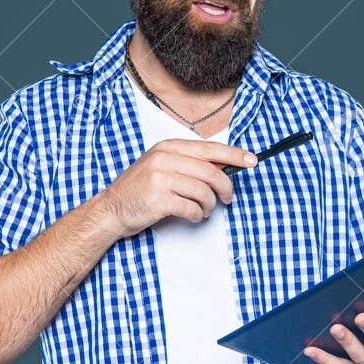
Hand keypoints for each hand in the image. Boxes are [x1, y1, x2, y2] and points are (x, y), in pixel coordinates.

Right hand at [95, 139, 256, 236]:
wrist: (111, 209)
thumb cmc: (140, 189)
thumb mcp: (162, 166)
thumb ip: (190, 163)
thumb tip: (224, 166)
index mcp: (169, 147)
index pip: (210, 148)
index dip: (234, 155)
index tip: (252, 161)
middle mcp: (165, 158)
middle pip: (211, 171)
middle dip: (225, 188)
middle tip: (227, 199)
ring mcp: (160, 178)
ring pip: (204, 191)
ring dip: (209, 206)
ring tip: (203, 211)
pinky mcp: (158, 199)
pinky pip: (191, 208)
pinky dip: (196, 215)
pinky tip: (192, 216)